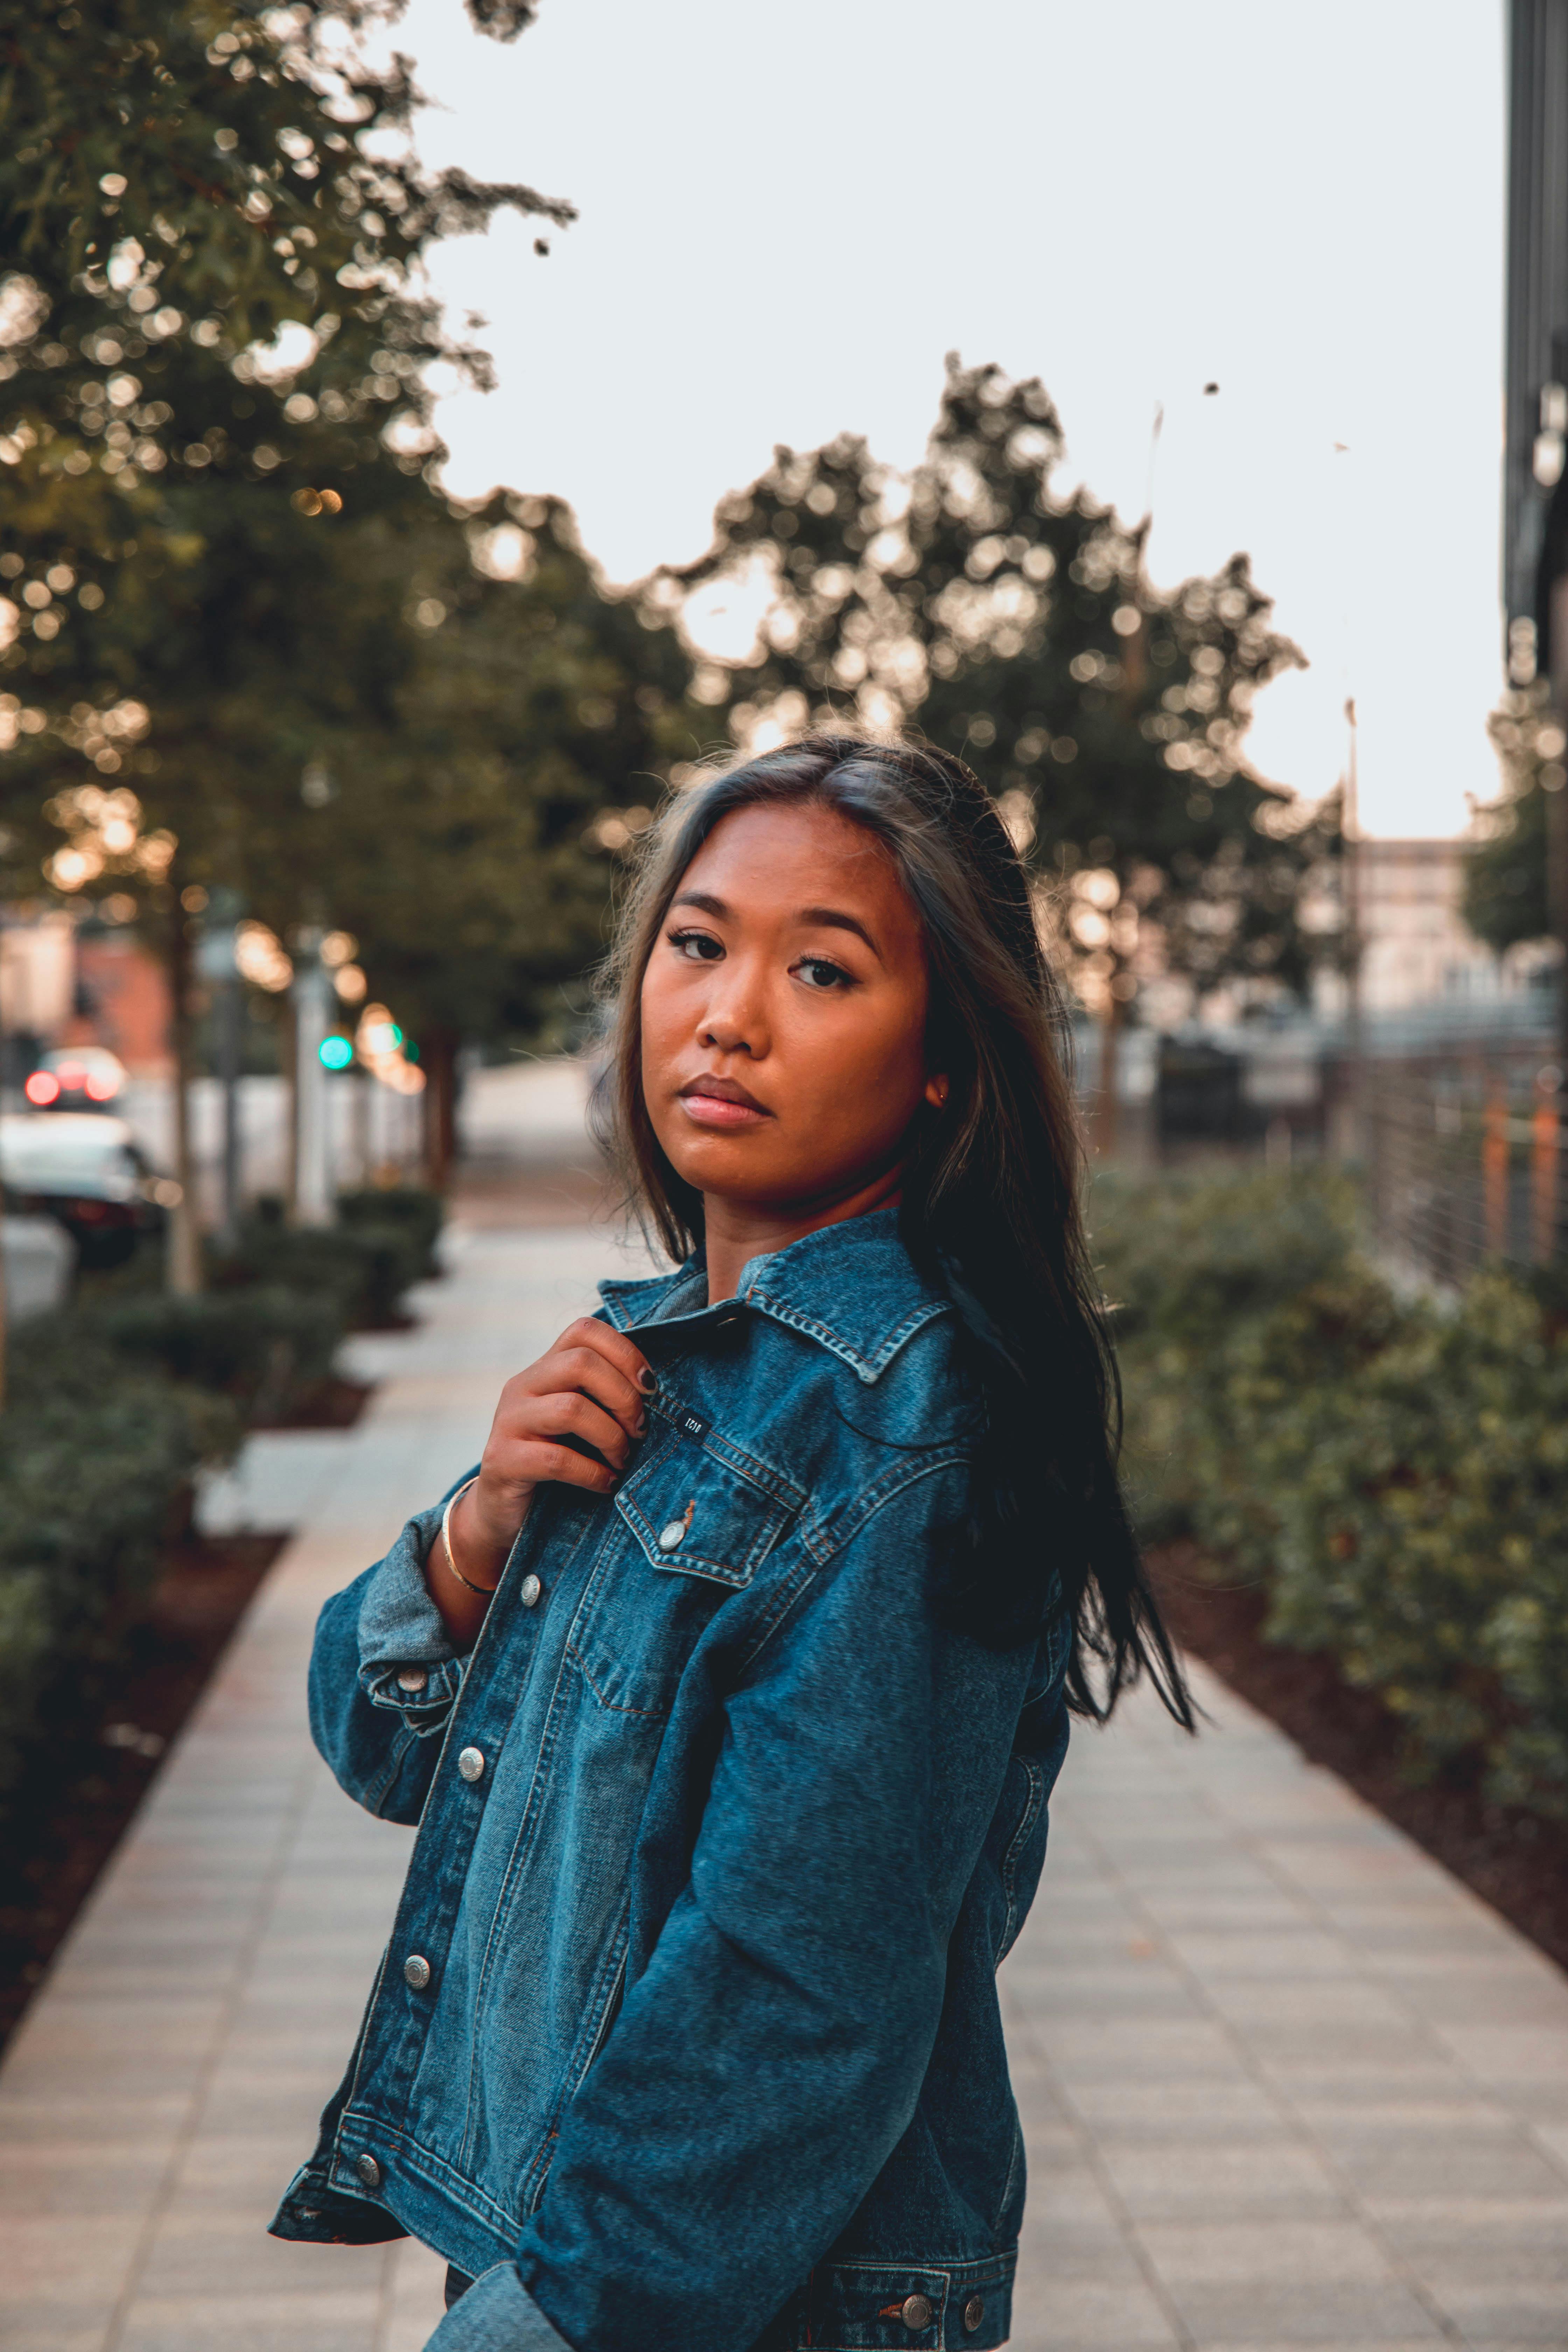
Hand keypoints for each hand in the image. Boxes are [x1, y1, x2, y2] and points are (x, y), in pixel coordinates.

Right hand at [449, 1318, 653, 1593]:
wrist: (505, 1511)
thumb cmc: (558, 1460)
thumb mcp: (582, 1422)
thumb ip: (606, 1398)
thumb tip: (660, 1393)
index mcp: (545, 1369)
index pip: (584, 1331)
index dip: (626, 1352)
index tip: (650, 1388)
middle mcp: (522, 1386)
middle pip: (580, 1363)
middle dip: (623, 1398)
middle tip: (640, 1431)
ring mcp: (508, 1421)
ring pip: (571, 1409)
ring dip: (612, 1438)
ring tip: (623, 1460)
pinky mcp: (503, 1460)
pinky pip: (557, 1459)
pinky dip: (593, 1473)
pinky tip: (607, 1484)